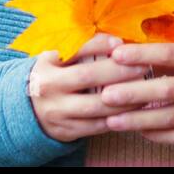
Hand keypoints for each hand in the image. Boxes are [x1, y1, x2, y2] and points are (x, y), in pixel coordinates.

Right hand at [27, 33, 152, 142]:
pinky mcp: (66, 131)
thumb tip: (117, 42)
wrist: (29, 109)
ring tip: (144, 89)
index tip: (120, 43)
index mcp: (47, 64)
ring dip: (123, 98)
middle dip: (118, 70)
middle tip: (142, 66)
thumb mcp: (57, 58)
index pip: (75, 50)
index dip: (99, 45)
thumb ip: (82, 48)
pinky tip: (133, 110)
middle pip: (87, 76)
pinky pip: (96, 126)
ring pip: (95, 105)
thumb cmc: (53, 76)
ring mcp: (57, 112)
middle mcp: (49, 88)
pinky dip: (117, 117)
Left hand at [97, 42, 173, 144]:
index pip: (168, 54)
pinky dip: (155, 135)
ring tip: (112, 120)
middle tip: (105, 95)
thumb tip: (123, 54)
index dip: (141, 54)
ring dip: (137, 120)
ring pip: (169, 118)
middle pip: (166, 90)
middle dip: (133, 93)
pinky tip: (136, 130)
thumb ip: (164, 54)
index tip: (115, 55)